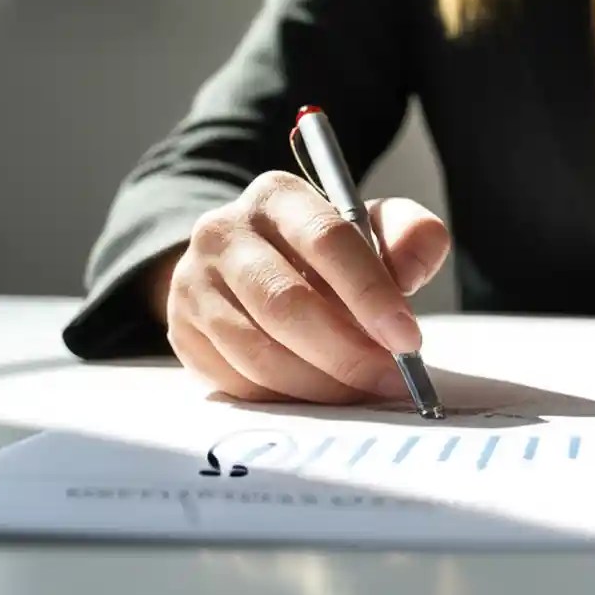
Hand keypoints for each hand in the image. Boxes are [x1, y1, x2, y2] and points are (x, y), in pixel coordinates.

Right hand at [151, 171, 450, 403]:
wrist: (257, 268)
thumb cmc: (330, 253)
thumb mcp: (376, 228)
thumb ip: (410, 236)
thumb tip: (409, 273)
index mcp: (278, 196)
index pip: (326, 239)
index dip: (370, 293)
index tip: (408, 338)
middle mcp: (224, 232)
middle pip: (286, 302)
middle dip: (347, 351)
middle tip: (392, 379)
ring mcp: (194, 284)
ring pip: (258, 350)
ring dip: (320, 384)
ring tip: (362, 392)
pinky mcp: (184, 332)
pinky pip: (236, 381)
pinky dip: (287, 399)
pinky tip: (321, 397)